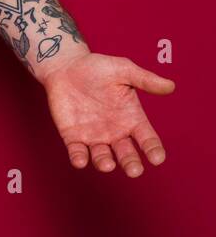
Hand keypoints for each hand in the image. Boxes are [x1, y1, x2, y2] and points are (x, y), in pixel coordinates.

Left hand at [43, 53, 174, 176]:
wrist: (66, 66)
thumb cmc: (97, 68)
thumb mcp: (123, 69)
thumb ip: (144, 79)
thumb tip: (170, 86)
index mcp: (132, 119)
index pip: (147, 139)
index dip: (153, 149)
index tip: (157, 158)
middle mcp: (116, 132)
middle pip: (127, 154)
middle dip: (130, 163)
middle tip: (134, 171)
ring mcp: (94, 136)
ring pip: (102, 156)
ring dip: (104, 163)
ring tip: (107, 165)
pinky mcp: (73, 136)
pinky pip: (77, 151)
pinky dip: (79, 158)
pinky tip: (79, 161)